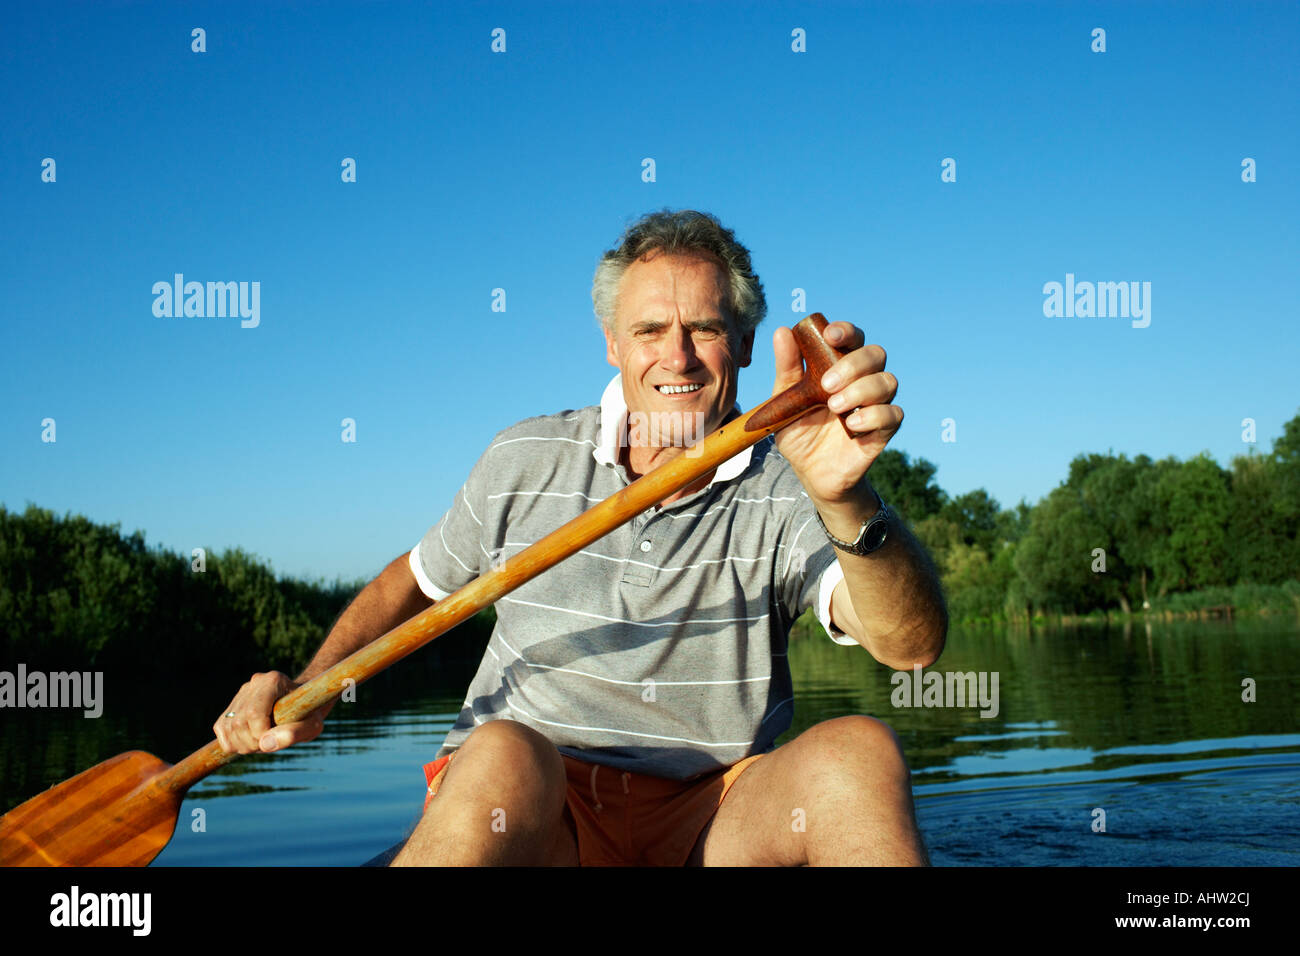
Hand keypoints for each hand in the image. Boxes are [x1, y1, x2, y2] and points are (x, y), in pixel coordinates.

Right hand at [213, 671, 328, 754]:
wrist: (303, 703)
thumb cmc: (309, 714)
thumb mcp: (311, 726)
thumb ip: (294, 733)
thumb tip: (265, 744)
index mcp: (273, 681)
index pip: (254, 713)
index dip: (260, 734)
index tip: (273, 740)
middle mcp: (254, 683)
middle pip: (239, 723)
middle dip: (252, 742)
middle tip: (270, 743)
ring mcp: (241, 692)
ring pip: (227, 728)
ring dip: (243, 745)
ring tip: (262, 741)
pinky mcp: (232, 704)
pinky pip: (221, 729)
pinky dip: (233, 742)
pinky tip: (251, 739)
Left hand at [770, 320, 901, 505]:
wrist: (809, 472)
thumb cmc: (799, 430)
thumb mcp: (784, 400)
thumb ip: (787, 369)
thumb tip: (782, 331)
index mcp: (840, 366)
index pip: (854, 338)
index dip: (847, 331)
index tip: (830, 336)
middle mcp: (863, 380)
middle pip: (876, 354)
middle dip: (853, 364)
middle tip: (826, 384)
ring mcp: (876, 404)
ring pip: (888, 382)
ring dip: (861, 390)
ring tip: (834, 406)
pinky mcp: (884, 430)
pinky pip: (893, 414)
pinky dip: (874, 415)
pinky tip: (851, 424)